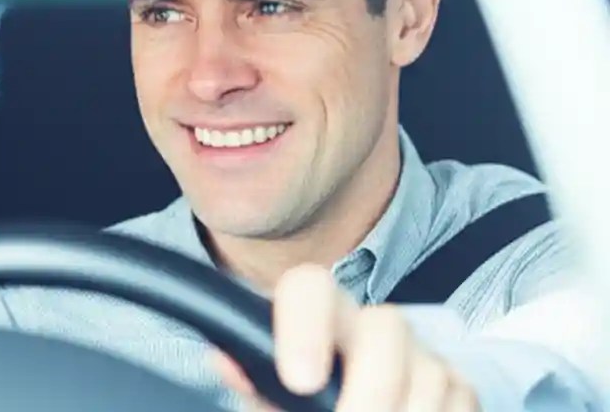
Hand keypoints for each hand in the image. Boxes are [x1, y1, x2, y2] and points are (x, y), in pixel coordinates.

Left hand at [211, 264, 478, 411]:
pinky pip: (463, 401)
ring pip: (431, 373)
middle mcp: (370, 324)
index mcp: (315, 317)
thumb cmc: (298, 402)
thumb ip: (252, 380)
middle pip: (385, 326)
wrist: (358, 405)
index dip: (305, 328)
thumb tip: (226, 361)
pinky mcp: (460, 386)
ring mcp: (420, 353)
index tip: (300, 383)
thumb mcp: (269, 395)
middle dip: (373, 388)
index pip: (309, 288)